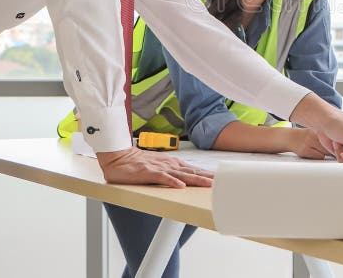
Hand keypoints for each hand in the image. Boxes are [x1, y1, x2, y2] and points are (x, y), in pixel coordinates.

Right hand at [96, 147, 213, 187]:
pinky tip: (181, 186)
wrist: (120, 156)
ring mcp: (160, 168)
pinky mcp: (149, 173)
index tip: (221, 180)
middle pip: (192, 173)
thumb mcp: (160, 165)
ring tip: (208, 185)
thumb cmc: (140, 162)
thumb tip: (187, 179)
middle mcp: (170, 165)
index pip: (195, 171)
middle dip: (207, 178)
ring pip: (182, 175)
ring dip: (196, 180)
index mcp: (174, 164)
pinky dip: (172, 182)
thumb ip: (173, 171)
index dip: (208, 176)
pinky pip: (163, 178)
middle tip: (222, 184)